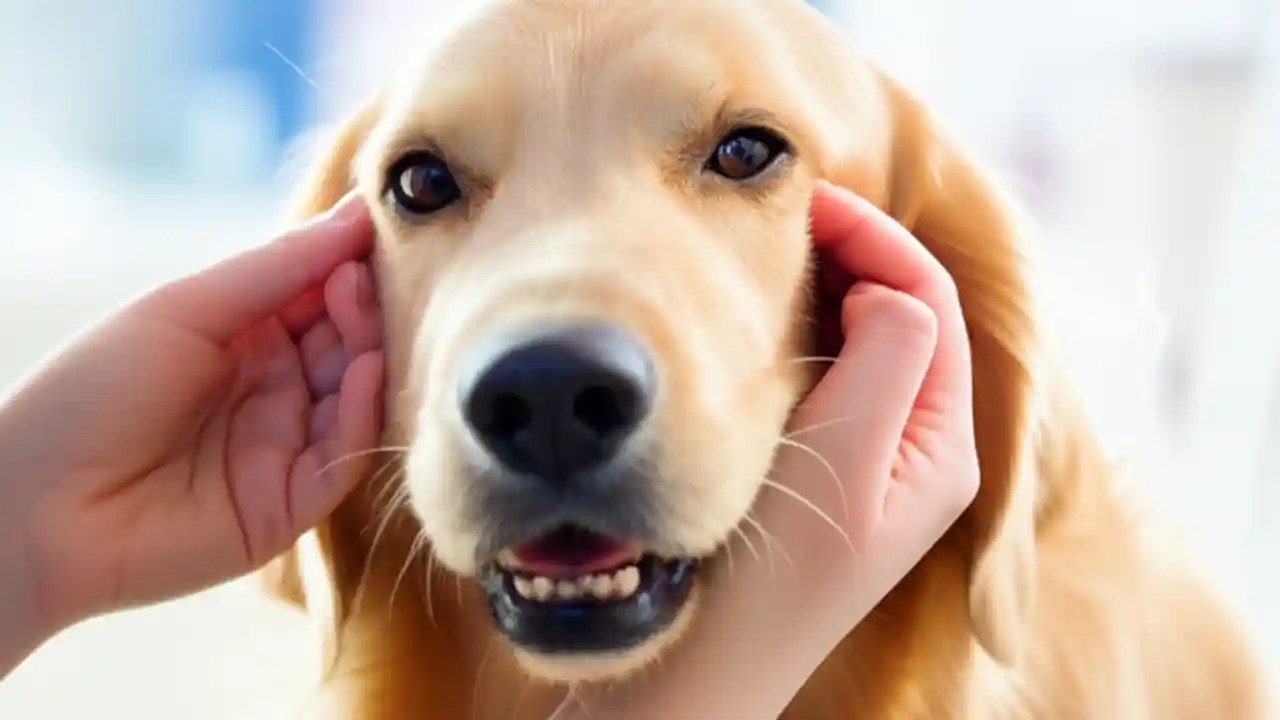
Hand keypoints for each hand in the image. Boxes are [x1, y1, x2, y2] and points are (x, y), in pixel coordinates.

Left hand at [0, 194, 384, 675]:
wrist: (35, 506)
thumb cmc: (91, 392)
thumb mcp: (187, 308)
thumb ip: (280, 267)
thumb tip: (359, 212)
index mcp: (245, 341)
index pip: (320, 297)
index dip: (348, 265)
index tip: (377, 229)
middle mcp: (273, 392)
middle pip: (345, 343)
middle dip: (363, 305)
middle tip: (367, 273)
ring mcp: (285, 448)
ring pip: (354, 395)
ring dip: (368, 349)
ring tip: (360, 306)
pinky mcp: (292, 505)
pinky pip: (343, 456)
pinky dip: (360, 410)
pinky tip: (362, 370)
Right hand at [562, 182, 979, 718]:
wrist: (691, 671)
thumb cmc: (763, 583)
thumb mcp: (844, 466)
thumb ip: (886, 364)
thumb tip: (891, 288)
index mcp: (938, 447)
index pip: (928, 304)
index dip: (877, 239)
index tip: (804, 200)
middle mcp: (913, 450)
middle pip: (903, 315)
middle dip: (855, 252)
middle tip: (781, 213)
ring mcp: (864, 461)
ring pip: (861, 339)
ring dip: (825, 285)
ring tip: (768, 247)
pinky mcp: (815, 470)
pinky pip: (824, 373)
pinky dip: (799, 326)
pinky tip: (753, 312)